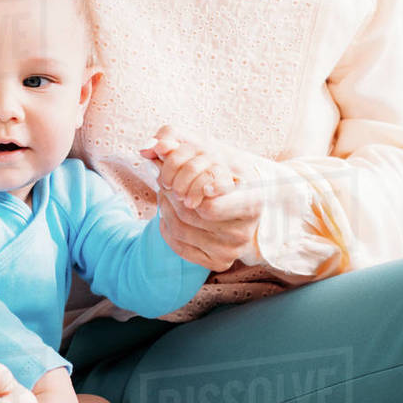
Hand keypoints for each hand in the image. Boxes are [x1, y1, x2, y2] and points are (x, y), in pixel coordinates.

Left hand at [140, 125, 264, 270]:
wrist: (231, 200)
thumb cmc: (213, 170)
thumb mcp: (201, 149)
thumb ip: (174, 140)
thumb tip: (150, 148)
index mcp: (252, 202)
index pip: (210, 206)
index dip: (189, 192)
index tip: (179, 182)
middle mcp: (246, 230)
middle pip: (189, 213)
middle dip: (171, 193)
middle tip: (165, 181)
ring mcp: (232, 249)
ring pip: (180, 228)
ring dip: (165, 207)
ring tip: (167, 194)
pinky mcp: (218, 262)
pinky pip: (179, 245)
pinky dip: (166, 226)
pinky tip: (169, 213)